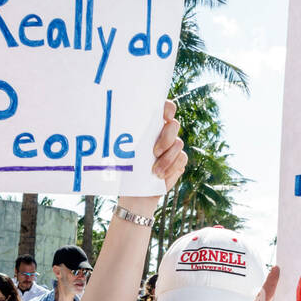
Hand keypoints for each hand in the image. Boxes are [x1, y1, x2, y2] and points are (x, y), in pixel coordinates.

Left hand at [118, 99, 186, 214]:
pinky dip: (171, 168)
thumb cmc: (129, 170)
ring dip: (167, 159)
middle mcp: (165, 134)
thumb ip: (129, 140)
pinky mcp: (179, 160)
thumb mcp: (127, 153)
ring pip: (178, 143)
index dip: (168, 109)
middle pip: (174, 125)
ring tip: (155, 171)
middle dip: (166, 138)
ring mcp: (173, 147)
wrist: (138, 192)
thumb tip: (119, 131)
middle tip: (155, 152)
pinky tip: (161, 176)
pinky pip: (182, 159)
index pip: (165, 108)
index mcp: (152, 126)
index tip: (164, 117)